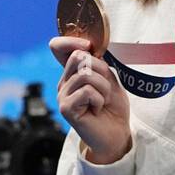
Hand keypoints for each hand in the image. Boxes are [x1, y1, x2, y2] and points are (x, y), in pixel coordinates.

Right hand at [49, 36, 131, 163]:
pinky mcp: (65, 108)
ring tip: (102, 101)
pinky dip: (99, 99)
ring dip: (104, 88)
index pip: (58, 47)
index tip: (88, 47)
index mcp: (72, 73)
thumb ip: (96, 63)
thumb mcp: (108, 78)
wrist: (117, 134)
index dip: (71, 41)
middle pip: (79, 57)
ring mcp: (62, 95)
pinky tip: (98, 109)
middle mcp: (64, 83)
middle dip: (101, 71)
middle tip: (105, 89)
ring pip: (85, 74)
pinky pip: (87, 91)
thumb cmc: (113, 107)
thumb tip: (84, 49)